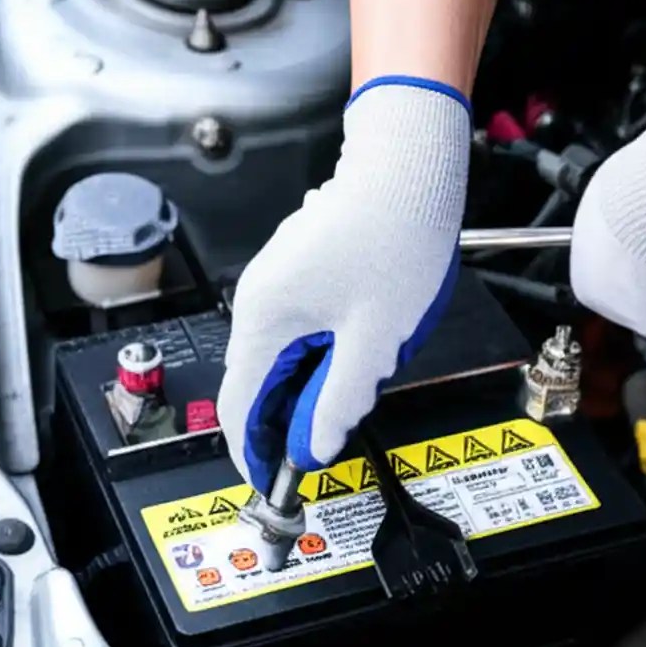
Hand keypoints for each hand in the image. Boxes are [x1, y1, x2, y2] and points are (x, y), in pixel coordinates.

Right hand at [216, 79, 471, 495]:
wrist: (407, 166)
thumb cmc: (393, 238)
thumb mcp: (374, 340)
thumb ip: (340, 400)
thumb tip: (316, 445)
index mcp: (264, 320)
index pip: (239, 405)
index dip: (252, 451)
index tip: (271, 480)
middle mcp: (258, 300)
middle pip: (256, 381)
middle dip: (281, 421)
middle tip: (315, 450)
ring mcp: (276, 282)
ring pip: (279, 356)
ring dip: (304, 386)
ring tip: (342, 403)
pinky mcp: (298, 271)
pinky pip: (295, 329)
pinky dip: (314, 356)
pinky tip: (349, 359)